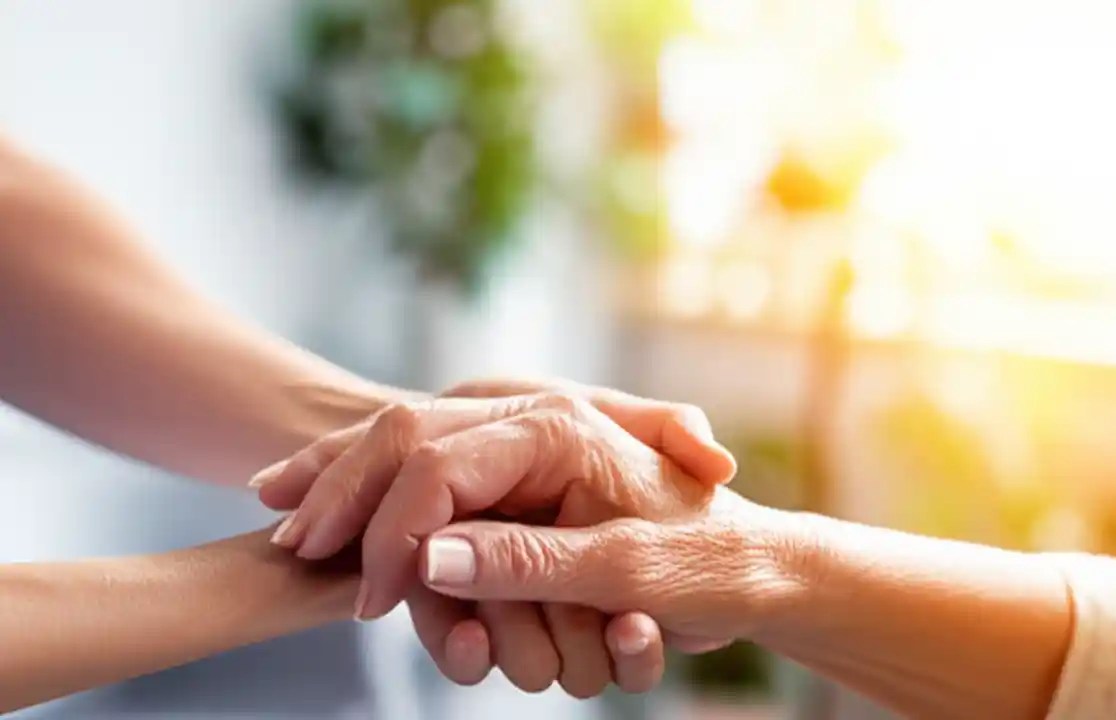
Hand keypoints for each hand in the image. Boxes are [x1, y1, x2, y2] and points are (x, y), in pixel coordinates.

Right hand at [251, 379, 735, 695]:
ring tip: (286, 511)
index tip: (372, 593)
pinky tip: (316, 489)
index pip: (442, 466)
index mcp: (557, 428)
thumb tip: (432, 558)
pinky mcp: (512, 479)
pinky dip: (372, 486)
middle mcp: (531, 426)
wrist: (760, 564)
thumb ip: (527, 562)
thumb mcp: (625, 569)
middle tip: (293, 540)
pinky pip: (423, 471)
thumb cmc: (708, 560)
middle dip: (344, 489)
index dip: (398, 533)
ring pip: (404, 450)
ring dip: (346, 482)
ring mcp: (518, 448)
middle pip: (406, 441)